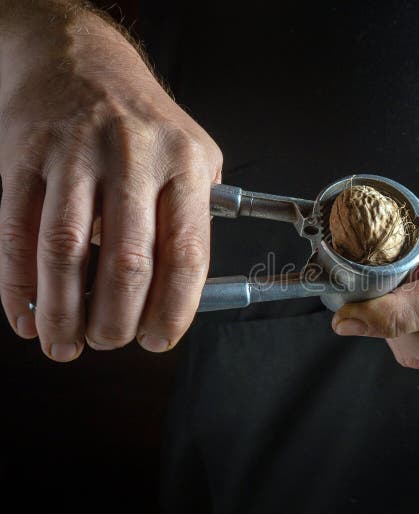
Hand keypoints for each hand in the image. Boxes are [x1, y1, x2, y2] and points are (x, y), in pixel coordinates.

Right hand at [0, 4, 221, 360]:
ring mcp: (75, 155)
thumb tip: (181, 293)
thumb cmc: (142, 119)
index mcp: (185, 163)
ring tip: (65, 345)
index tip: (159, 339)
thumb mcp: (194, 154)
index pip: (188, 253)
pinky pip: (17, 231)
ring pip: (67, 252)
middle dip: (117, 320)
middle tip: (110, 342)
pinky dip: (18, 285)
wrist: (78, 56)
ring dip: (65, 312)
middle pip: (128, 261)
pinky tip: (26, 315)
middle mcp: (134, 157)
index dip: (174, 309)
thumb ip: (194, 215)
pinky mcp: (23, 156)